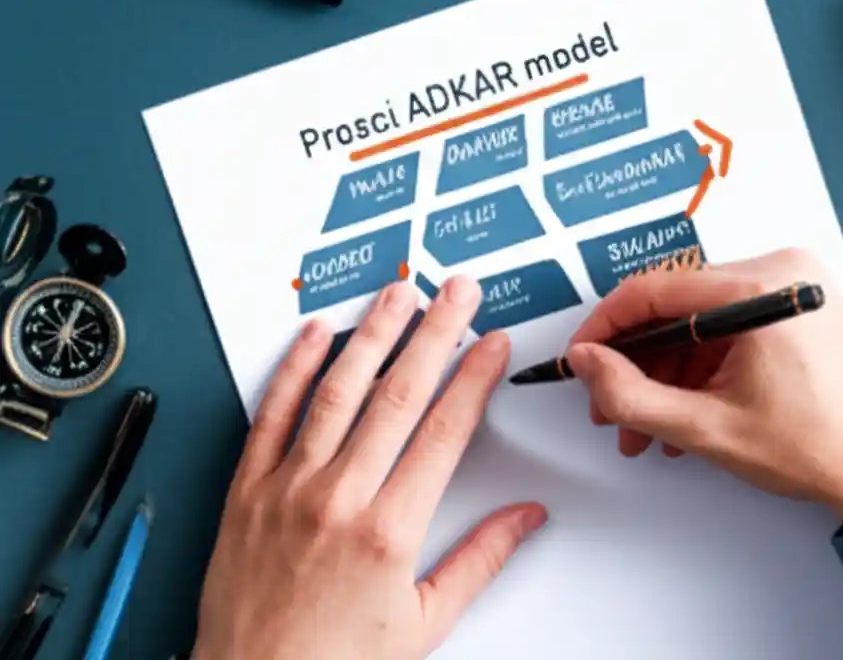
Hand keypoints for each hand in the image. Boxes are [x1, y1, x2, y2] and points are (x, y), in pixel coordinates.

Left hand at [194, 279, 546, 659]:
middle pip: (399, 394)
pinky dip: (293, 368)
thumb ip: (479, 561)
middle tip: (458, 291)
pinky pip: (271, 413)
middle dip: (435, 332)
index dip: (475, 378)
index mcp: (388, 530)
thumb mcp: (424, 623)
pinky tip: (314, 333)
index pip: (445, 431)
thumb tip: (525, 518)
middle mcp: (338, 498)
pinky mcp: (246, 490)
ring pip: (337, 390)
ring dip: (372, 334)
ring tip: (397, 293)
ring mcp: (287, 488)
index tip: (493, 344)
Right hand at [567, 248, 842, 526]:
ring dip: (669, 372)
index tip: (580, 357)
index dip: (605, 327)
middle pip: (677, 305)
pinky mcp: (802, 305)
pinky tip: (688, 411)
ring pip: (702, 319)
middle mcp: (783, 271)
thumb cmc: (823, 447)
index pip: (655, 289)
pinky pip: (732, 325)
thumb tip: (587, 364)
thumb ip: (633, 396)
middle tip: (612, 408)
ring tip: (651, 429)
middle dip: (638, 363)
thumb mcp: (708, 428)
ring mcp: (796, 286)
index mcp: (762, 289)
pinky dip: (704, 365)